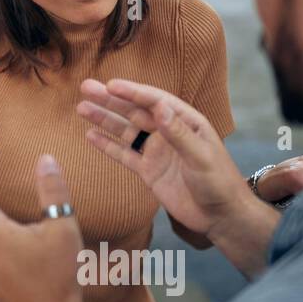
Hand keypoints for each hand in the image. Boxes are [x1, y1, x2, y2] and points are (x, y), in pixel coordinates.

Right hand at [75, 78, 254, 237]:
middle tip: (86, 87)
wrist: (221, 216)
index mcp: (185, 121)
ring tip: (81, 107)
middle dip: (110, 100)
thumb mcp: (201, 156)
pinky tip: (90, 136)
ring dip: (104, 119)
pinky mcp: (148, 170)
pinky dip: (107, 145)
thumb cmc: (219, 183)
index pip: (154, 101)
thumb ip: (178, 133)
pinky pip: (124, 154)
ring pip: (125, 130)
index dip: (132, 92)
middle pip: (134, 111)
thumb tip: (159, 107)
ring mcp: (156, 151)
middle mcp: (168, 132)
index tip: (110, 85)